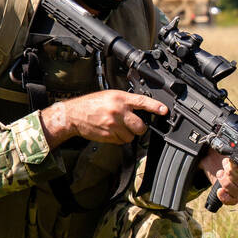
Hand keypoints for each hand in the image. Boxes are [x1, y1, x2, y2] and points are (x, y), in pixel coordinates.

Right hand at [39, 90, 167, 146]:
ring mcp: (113, 125)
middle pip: (140, 126)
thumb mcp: (110, 96)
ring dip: (128, 134)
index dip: (155, 107)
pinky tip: (111, 131)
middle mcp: (118, 111)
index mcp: (119, 98)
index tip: (164, 110)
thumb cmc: (92, 104)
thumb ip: (125, 102)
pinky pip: (121, 141)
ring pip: (131, 136)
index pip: (142, 102)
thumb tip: (141, 109)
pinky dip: (118, 138)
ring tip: (118, 127)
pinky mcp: (108, 135)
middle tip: (134, 125)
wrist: (73, 114)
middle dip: (139, 128)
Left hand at [198, 149, 237, 205]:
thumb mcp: (224, 149)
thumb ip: (229, 149)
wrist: (209, 159)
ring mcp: (237, 188)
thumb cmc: (218, 153)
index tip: (231, 162)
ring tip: (220, 174)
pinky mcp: (229, 194)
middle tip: (224, 166)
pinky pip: (233, 201)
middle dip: (231, 174)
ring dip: (227, 184)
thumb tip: (228, 147)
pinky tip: (219, 191)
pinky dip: (226, 198)